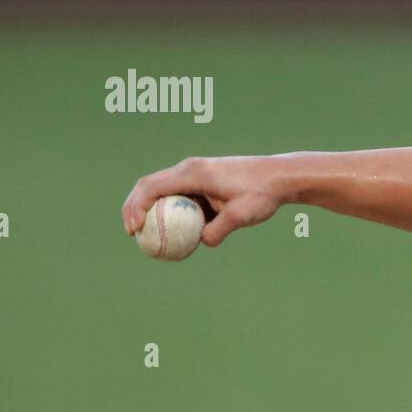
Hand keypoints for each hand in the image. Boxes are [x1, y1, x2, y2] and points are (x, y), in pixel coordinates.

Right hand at [122, 155, 285, 246]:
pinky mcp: (203, 180)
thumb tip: (201, 242)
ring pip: (162, 189)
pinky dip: (169, 209)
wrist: (280, 177)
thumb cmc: (261, 193)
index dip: (136, 207)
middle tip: (131, 232)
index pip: (152, 187)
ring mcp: (195, 173)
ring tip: (144, 233)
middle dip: (134, 207)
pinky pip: (179, 194)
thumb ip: (218, 230)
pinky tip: (171, 230)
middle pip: (149, 185)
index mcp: (193, 173)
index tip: (134, 229)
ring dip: (149, 208)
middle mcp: (189, 169)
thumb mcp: (241, 216)